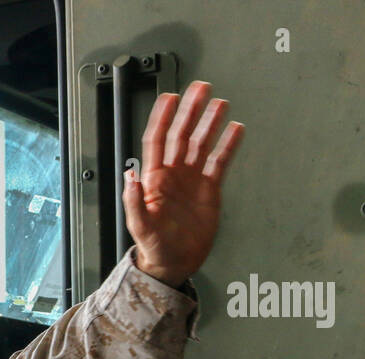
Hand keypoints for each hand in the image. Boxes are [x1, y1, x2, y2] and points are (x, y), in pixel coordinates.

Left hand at [124, 80, 243, 286]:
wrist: (174, 263)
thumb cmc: (154, 247)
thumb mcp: (141, 227)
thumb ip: (134, 202)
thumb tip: (131, 176)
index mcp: (154, 179)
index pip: (157, 140)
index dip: (162, 118)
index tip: (170, 97)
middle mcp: (173, 174)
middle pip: (181, 134)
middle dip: (190, 111)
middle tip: (201, 88)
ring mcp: (191, 180)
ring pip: (201, 143)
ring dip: (209, 123)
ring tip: (220, 103)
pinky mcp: (208, 189)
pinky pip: (218, 162)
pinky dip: (227, 146)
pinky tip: (234, 130)